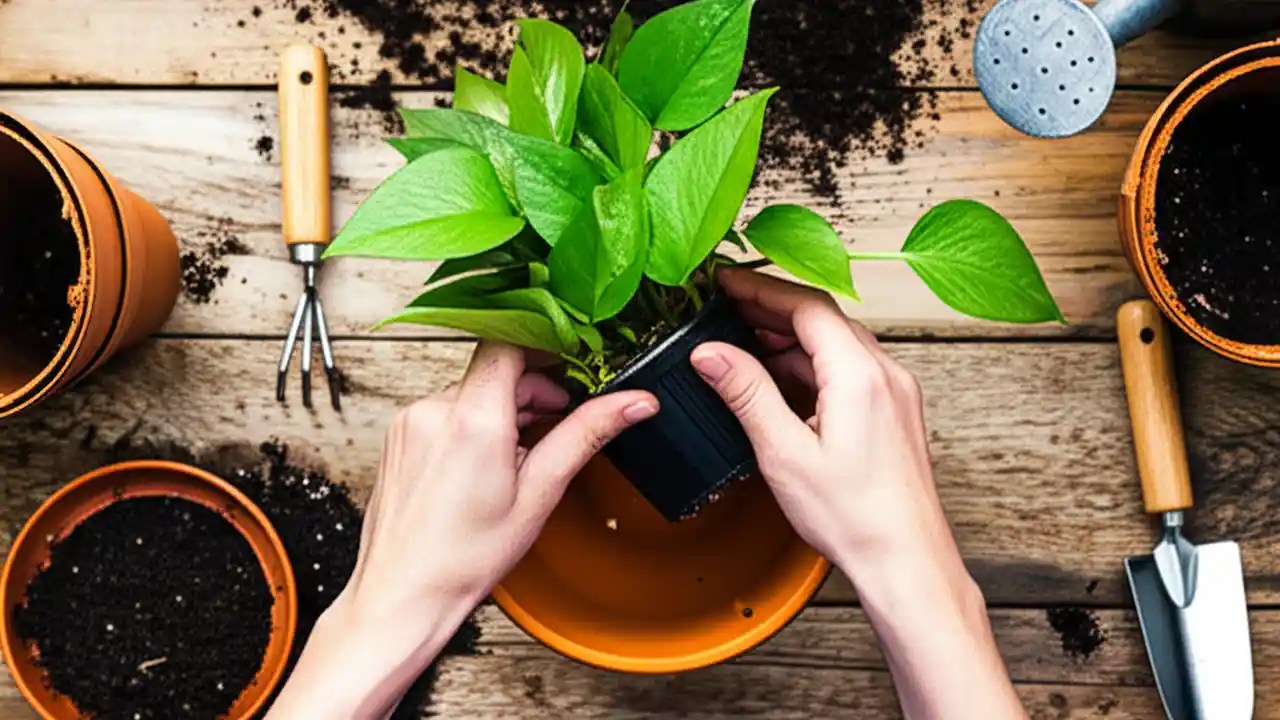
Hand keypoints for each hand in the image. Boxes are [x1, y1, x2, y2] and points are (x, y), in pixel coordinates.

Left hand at [267, 342, 656, 718]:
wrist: (404, 594)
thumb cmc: (464, 557)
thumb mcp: (540, 493)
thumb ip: (587, 434)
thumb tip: (633, 402)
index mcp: (473, 418)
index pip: (509, 342)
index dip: (546, 349)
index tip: (570, 370)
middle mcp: (434, 409)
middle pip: (495, 369)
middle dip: (532, 393)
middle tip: (557, 429)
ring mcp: (411, 421)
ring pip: (472, 390)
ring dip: (504, 411)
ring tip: (520, 459)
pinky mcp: (400, 435)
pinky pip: (446, 410)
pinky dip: (474, 424)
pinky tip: (488, 465)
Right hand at [691, 267, 1024, 719]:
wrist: (907, 562)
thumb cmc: (855, 518)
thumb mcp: (784, 452)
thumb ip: (746, 393)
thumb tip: (710, 353)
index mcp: (859, 374)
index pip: (806, 306)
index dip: (760, 289)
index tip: (724, 283)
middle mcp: (885, 374)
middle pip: (824, 319)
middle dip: (772, 310)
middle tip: (725, 311)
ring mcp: (895, 393)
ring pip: (837, 344)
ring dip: (791, 339)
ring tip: (745, 345)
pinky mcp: (895, 414)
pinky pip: (850, 370)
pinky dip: (813, 365)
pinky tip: (782, 382)